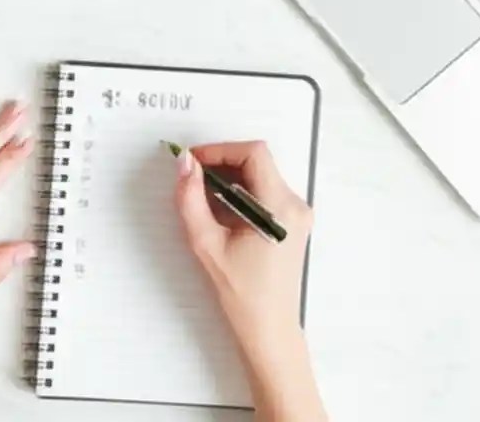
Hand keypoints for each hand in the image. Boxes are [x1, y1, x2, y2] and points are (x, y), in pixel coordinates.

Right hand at [174, 141, 326, 421]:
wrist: (268, 329)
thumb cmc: (244, 296)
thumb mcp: (207, 244)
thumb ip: (191, 199)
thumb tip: (185, 166)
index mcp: (280, 208)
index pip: (253, 154)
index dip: (219, 150)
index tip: (193, 161)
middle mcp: (294, 206)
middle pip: (256, 162)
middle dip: (220, 164)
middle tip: (191, 179)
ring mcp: (295, 214)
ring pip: (258, 177)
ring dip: (227, 180)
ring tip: (202, 201)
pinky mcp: (289, 222)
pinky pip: (262, 193)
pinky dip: (238, 194)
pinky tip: (219, 214)